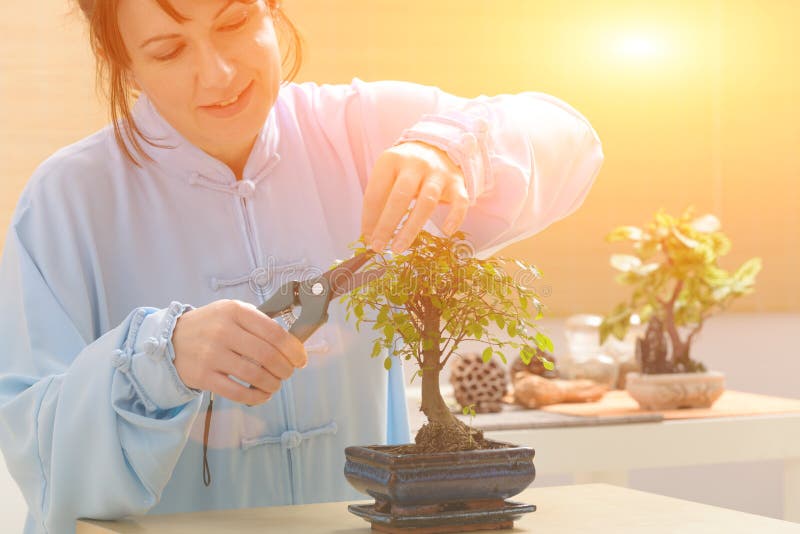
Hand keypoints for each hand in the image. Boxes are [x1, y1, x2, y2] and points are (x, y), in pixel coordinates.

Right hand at [172, 299, 307, 404]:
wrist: (171, 339)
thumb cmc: (210, 325)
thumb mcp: (232, 311)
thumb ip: (259, 321)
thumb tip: (292, 342)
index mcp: (235, 311)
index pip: (274, 332)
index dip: (293, 349)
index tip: (300, 359)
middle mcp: (223, 330)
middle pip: (267, 355)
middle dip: (286, 368)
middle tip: (289, 372)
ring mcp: (211, 354)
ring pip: (254, 375)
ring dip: (273, 384)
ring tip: (276, 384)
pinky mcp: (203, 376)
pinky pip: (237, 392)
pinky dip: (256, 397)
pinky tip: (263, 395)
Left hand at [361, 141, 468, 253]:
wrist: (437, 147)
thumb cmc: (406, 169)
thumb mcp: (388, 176)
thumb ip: (379, 201)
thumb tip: (369, 234)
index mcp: (391, 160)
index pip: (376, 193)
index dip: (369, 218)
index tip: (366, 239)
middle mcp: (415, 164)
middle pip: (400, 197)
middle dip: (386, 225)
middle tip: (378, 247)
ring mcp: (438, 173)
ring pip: (427, 202)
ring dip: (411, 228)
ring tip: (399, 248)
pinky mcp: (457, 183)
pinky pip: (459, 201)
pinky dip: (455, 217)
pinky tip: (447, 232)